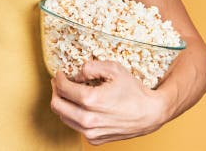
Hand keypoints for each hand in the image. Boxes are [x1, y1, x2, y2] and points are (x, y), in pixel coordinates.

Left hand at [50, 60, 169, 145]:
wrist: (150, 114)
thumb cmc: (134, 91)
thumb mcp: (114, 69)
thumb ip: (91, 67)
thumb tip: (76, 74)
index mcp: (91, 100)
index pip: (63, 88)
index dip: (58, 78)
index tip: (60, 73)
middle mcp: (89, 119)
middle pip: (57, 105)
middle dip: (55, 91)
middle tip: (59, 82)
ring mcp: (91, 132)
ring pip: (64, 118)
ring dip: (63, 104)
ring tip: (69, 93)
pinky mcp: (95, 140)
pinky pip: (76, 127)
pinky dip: (74, 116)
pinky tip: (81, 107)